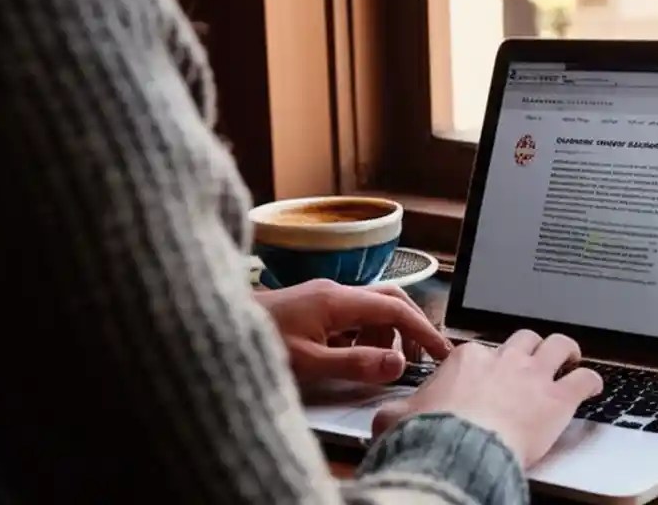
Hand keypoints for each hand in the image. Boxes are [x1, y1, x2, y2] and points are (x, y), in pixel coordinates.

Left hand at [256, 280, 451, 383]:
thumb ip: (356, 364)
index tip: (443, 353)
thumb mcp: (308, 363)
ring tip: (383, 365)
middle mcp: (336, 291)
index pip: (396, 310)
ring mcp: (325, 297)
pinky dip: (365, 336)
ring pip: (373, 309)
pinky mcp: (315, 307)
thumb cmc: (258, 343)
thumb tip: (399, 364)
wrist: (214, 328)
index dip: (424, 331)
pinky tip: (354, 358)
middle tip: (426, 358)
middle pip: (390, 300)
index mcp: (338, 300)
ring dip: (387, 334)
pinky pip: (353, 317)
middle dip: (413, 327)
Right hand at [372, 330, 603, 467]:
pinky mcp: (558, 400)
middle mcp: (503, 359)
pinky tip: (593, 386)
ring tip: (570, 357)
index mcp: (466, 359)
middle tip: (533, 359)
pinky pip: (585, 379)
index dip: (485, 364)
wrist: (458, 449)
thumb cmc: (429, 434)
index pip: (479, 352)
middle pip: (523, 338)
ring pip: (559, 345)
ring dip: (566, 350)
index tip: (486, 376)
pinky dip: (591, 380)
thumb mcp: (396, 418)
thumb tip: (385, 417)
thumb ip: (396, 411)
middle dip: (530, 347)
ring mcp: (533, 376)